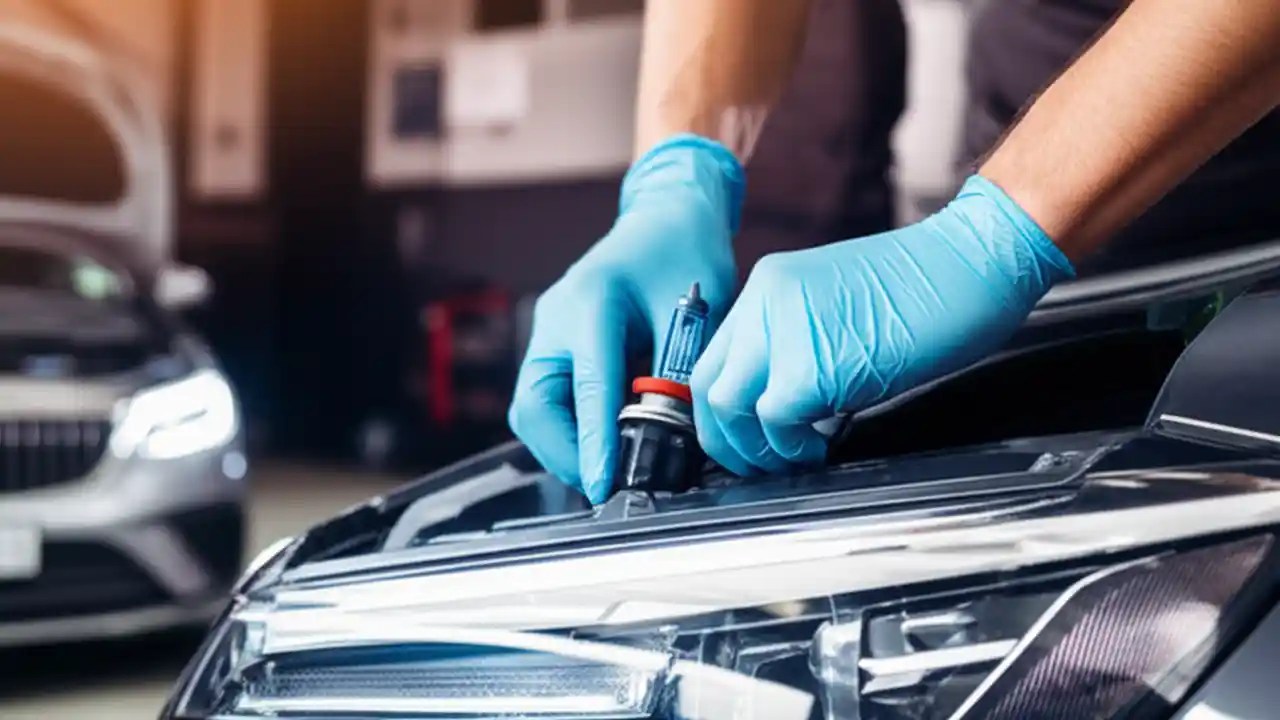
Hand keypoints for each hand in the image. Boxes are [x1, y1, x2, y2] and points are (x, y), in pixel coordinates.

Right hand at [510, 135, 744, 503]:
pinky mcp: (556, 346)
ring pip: (535, 410)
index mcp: (592, 302)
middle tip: (608, 485)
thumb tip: (672, 439)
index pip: (589, 388)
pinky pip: (549, 400)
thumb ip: (679, 374)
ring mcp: (550, 332)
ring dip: (566, 445)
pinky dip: (572, 428)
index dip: (596, 443)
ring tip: (611, 469)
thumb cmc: (687, 254)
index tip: (605, 486)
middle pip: (535, 407)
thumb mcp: (697, 314)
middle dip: (567, 453)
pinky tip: (608, 442)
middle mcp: (557, 318)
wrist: (668, 216)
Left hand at [690, 175, 1075, 475]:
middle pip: (708, 383)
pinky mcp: (813, 364)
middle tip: (757, 461)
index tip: (744, 435)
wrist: (972, 261)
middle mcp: (765, 301)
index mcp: (768, 285)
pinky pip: (775, 420)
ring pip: (728, 405)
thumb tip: (779, 403)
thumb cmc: (927, 288)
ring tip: (794, 456)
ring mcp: (785, 330)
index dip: (721, 407)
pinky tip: (820, 446)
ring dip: (755, 447)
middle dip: (725, 437)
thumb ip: (797, 341)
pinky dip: (792, 446)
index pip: (715, 355)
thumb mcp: (838, 306)